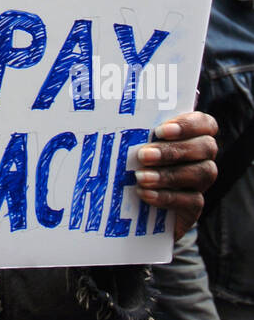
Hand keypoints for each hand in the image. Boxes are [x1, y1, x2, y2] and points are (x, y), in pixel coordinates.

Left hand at [134, 111, 217, 238]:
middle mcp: (202, 156)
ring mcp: (200, 182)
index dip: (188, 125)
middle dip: (173, 151)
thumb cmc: (131, 158)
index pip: (205, 123)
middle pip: (206, 147)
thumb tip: (113, 113)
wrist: (129, 205)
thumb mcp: (132, 140)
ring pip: (201, 173)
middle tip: (143, 155)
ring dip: (169, 175)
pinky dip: (167, 197)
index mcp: (193, 133)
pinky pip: (192, 201)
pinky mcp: (194, 206)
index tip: (160, 131)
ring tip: (141, 177)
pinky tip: (145, 194)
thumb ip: (135, 128)